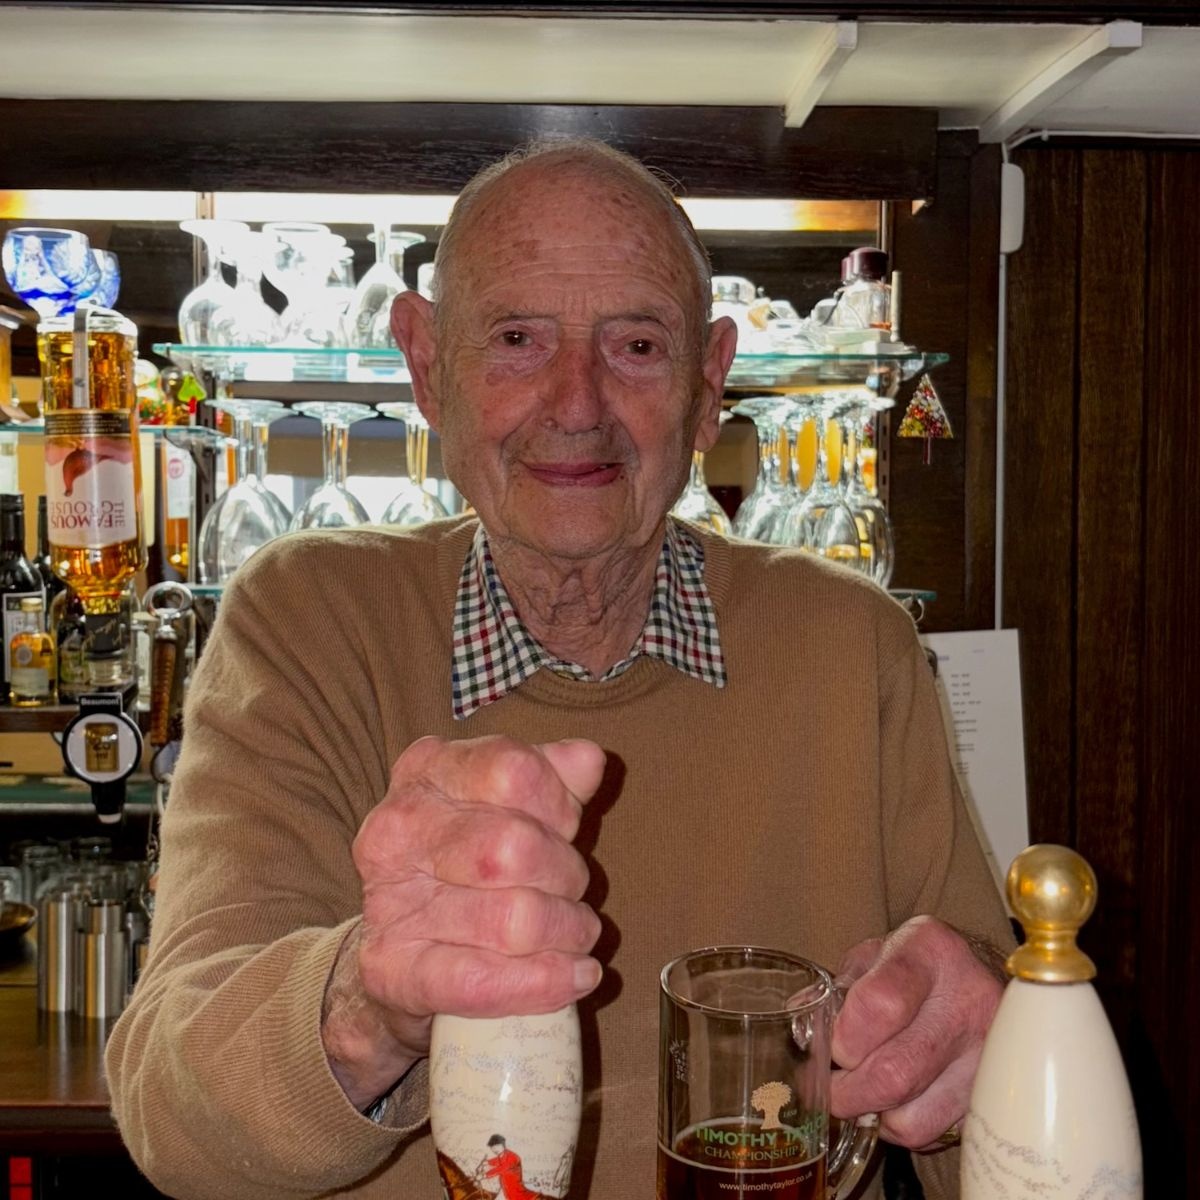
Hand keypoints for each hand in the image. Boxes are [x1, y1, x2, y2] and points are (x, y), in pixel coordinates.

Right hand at [321, 735, 605, 1108]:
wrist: (401, 946)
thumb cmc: (469, 860)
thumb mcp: (509, 804)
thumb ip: (551, 775)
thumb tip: (588, 759)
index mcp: (428, 770)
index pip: (513, 771)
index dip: (558, 805)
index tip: (566, 828)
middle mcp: (398, 827)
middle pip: (514, 847)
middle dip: (565, 875)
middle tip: (572, 892)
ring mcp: (388, 900)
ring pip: (511, 920)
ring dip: (566, 932)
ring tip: (576, 935)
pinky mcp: (392, 970)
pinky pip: (482, 981)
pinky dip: (543, 982)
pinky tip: (573, 976)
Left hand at [830, 915, 1003, 1149]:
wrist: (981, 976)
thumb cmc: (914, 967)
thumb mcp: (874, 956)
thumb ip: (836, 989)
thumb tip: (803, 1033)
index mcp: (929, 950)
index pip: (880, 1004)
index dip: (844, 1038)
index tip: (831, 1047)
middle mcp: (969, 997)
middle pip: (895, 1072)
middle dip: (847, 1091)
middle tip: (831, 1087)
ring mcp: (991, 1050)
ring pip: (912, 1115)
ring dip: (874, 1113)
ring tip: (864, 1090)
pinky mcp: (996, 1093)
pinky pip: (934, 1133)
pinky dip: (902, 1127)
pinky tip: (897, 1100)